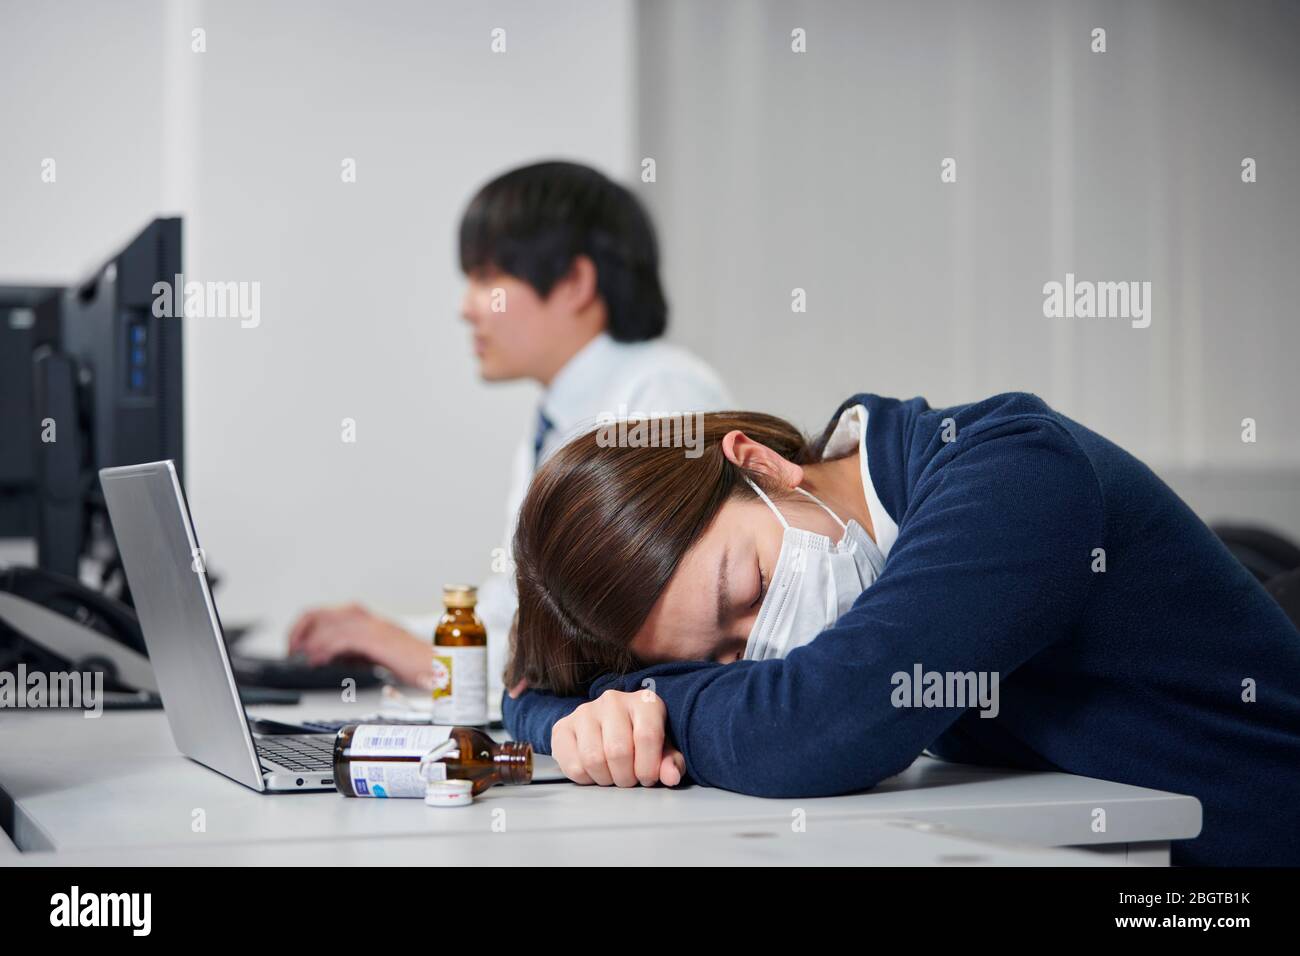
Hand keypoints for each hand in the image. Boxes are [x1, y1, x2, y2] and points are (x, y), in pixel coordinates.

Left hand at [286, 603, 433, 687]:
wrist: (443, 669)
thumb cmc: (417, 666)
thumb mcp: (378, 657)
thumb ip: (355, 653)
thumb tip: (328, 656)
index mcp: (369, 622)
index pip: (328, 614)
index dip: (306, 627)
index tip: (296, 646)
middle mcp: (370, 620)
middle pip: (324, 612)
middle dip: (301, 629)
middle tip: (292, 649)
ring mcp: (374, 627)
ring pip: (330, 623)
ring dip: (310, 639)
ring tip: (302, 654)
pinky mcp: (378, 640)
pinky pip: (343, 638)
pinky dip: (325, 648)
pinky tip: (318, 659)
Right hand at [551, 688, 684, 787]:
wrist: (607, 728)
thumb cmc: (640, 740)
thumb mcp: (662, 749)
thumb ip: (670, 762)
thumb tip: (671, 777)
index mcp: (644, 702)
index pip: (647, 736)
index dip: (648, 767)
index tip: (648, 778)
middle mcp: (613, 700)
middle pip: (618, 751)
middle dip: (626, 777)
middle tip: (629, 780)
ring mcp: (585, 711)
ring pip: (593, 759)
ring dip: (606, 779)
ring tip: (612, 776)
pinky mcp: (562, 727)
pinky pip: (573, 766)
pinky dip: (586, 779)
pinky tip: (594, 772)